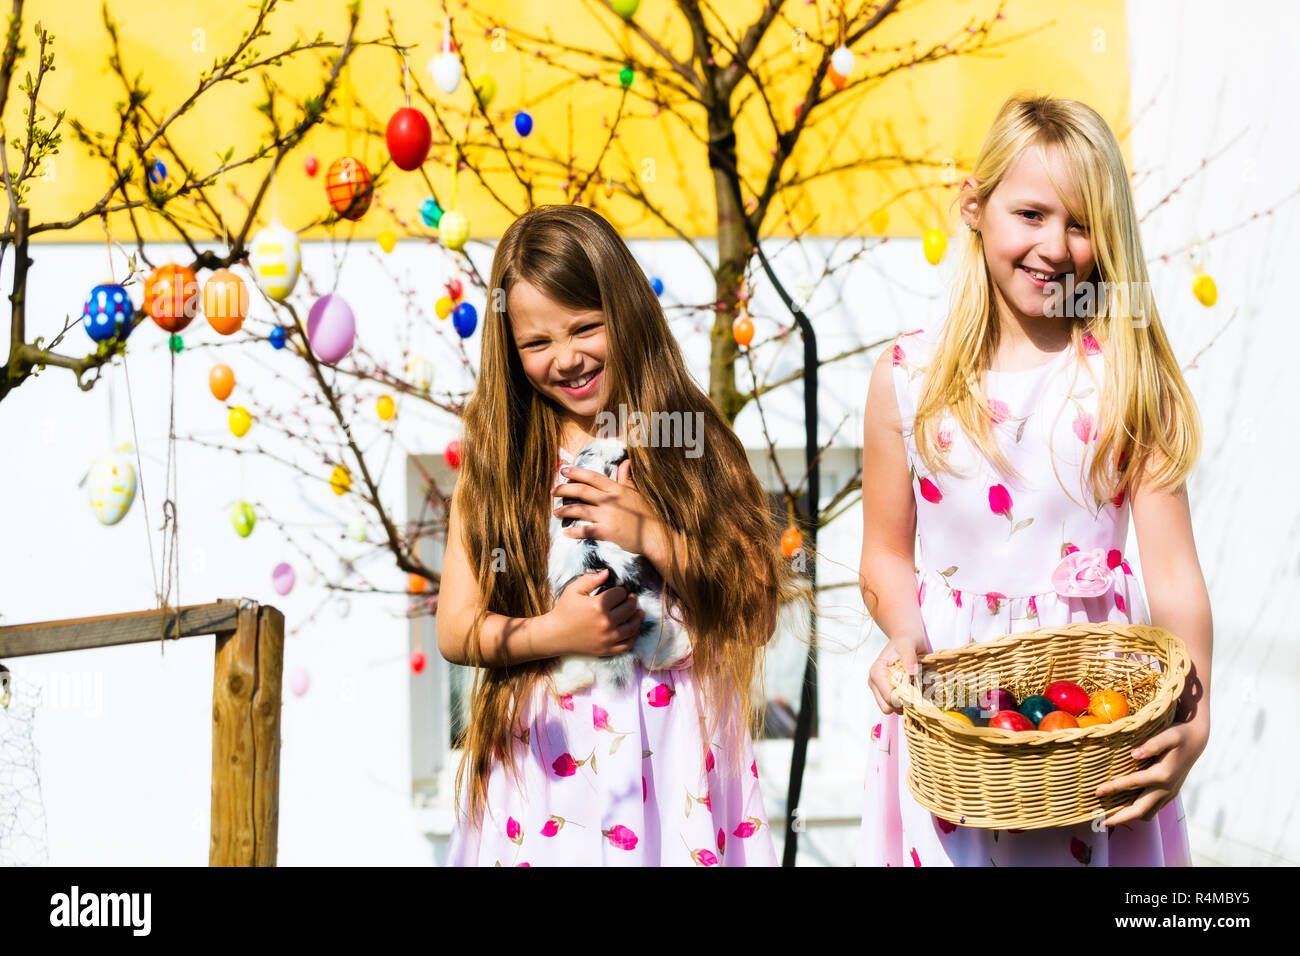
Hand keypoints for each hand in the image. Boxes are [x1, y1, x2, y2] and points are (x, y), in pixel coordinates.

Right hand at [545, 568, 644, 657]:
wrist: (554, 635)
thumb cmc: (564, 610)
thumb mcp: (573, 590)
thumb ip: (590, 579)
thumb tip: (607, 572)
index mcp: (598, 605)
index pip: (620, 594)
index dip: (621, 590)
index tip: (619, 591)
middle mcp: (606, 622)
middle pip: (629, 608)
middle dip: (632, 601)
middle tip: (631, 599)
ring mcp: (608, 638)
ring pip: (633, 626)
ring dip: (638, 617)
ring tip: (639, 612)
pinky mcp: (607, 650)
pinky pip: (628, 644)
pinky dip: (634, 636)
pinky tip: (634, 628)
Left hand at [552, 460, 670, 568]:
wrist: (655, 535)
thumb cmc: (648, 514)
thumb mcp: (637, 492)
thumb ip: (626, 478)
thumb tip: (625, 462)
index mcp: (616, 489)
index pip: (592, 476)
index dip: (576, 472)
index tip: (564, 471)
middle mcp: (609, 499)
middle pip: (581, 490)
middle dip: (564, 489)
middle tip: (553, 491)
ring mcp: (607, 515)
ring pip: (579, 509)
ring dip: (564, 511)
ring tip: (555, 512)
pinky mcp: (607, 531)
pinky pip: (585, 530)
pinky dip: (574, 532)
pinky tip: (566, 533)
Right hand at [868, 632, 928, 715]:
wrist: (905, 636)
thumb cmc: (907, 639)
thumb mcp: (909, 644)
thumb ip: (909, 657)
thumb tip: (911, 673)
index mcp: (877, 672)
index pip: (889, 697)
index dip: (905, 699)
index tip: (920, 692)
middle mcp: (875, 682)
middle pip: (888, 707)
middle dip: (904, 704)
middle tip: (919, 692)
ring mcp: (879, 688)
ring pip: (891, 709)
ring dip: (905, 704)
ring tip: (917, 690)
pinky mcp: (886, 691)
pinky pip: (896, 706)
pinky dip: (906, 702)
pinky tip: (914, 691)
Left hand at [1094, 717, 1209, 826]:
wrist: (1196, 740)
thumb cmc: (1179, 735)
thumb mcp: (1168, 735)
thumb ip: (1152, 744)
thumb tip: (1135, 754)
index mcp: (1163, 775)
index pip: (1132, 784)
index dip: (1113, 788)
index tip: (1097, 792)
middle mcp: (1166, 789)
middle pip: (1141, 810)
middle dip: (1121, 818)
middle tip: (1101, 822)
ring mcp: (1169, 793)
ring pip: (1148, 813)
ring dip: (1129, 817)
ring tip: (1110, 816)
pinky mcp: (1169, 793)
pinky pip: (1152, 809)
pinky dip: (1138, 811)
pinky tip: (1125, 807)